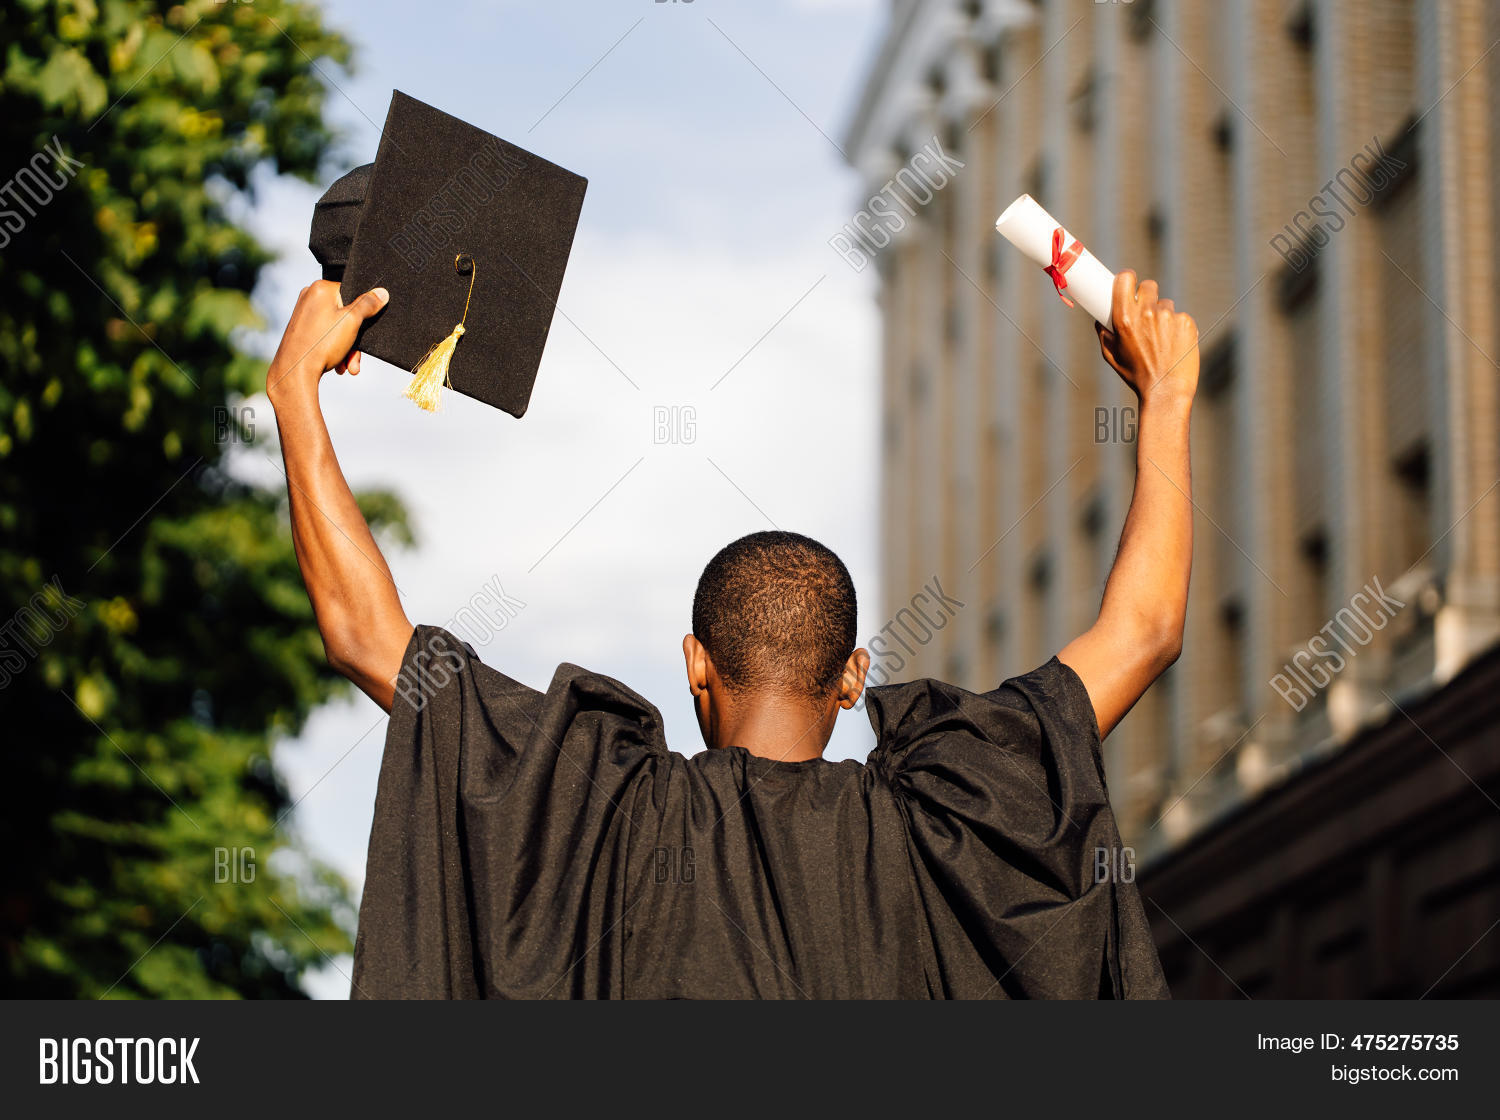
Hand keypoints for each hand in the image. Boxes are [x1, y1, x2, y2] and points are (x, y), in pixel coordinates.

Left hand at [266, 280, 388, 400]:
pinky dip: (334, 349)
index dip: (362, 313)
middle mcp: (309, 297)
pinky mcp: (300, 328)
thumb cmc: (321, 344)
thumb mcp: (352, 321)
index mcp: (320, 288)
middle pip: (345, 314)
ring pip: (336, 328)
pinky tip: (337, 365)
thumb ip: (368, 304)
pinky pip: (325, 335)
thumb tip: (382, 292)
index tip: (366, 333)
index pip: (352, 293)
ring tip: (348, 367)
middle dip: (355, 339)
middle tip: (356, 358)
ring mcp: (303, 313)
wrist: (294, 371)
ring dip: (346, 348)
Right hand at [1096, 271, 1197, 406]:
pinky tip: (1174, 344)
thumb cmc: (1136, 376)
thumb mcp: (1112, 357)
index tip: (1128, 282)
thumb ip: (1104, 335)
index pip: (1126, 279)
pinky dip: (1177, 327)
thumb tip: (1100, 320)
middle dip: (1146, 295)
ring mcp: (1169, 317)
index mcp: (1125, 319)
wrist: (1166, 391)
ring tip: (1160, 338)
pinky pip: (1180, 317)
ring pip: (1165, 304)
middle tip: (1145, 310)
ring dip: (1162, 315)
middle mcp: (1147, 313)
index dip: (1127, 279)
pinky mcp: (1186, 323)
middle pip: (1149, 286)